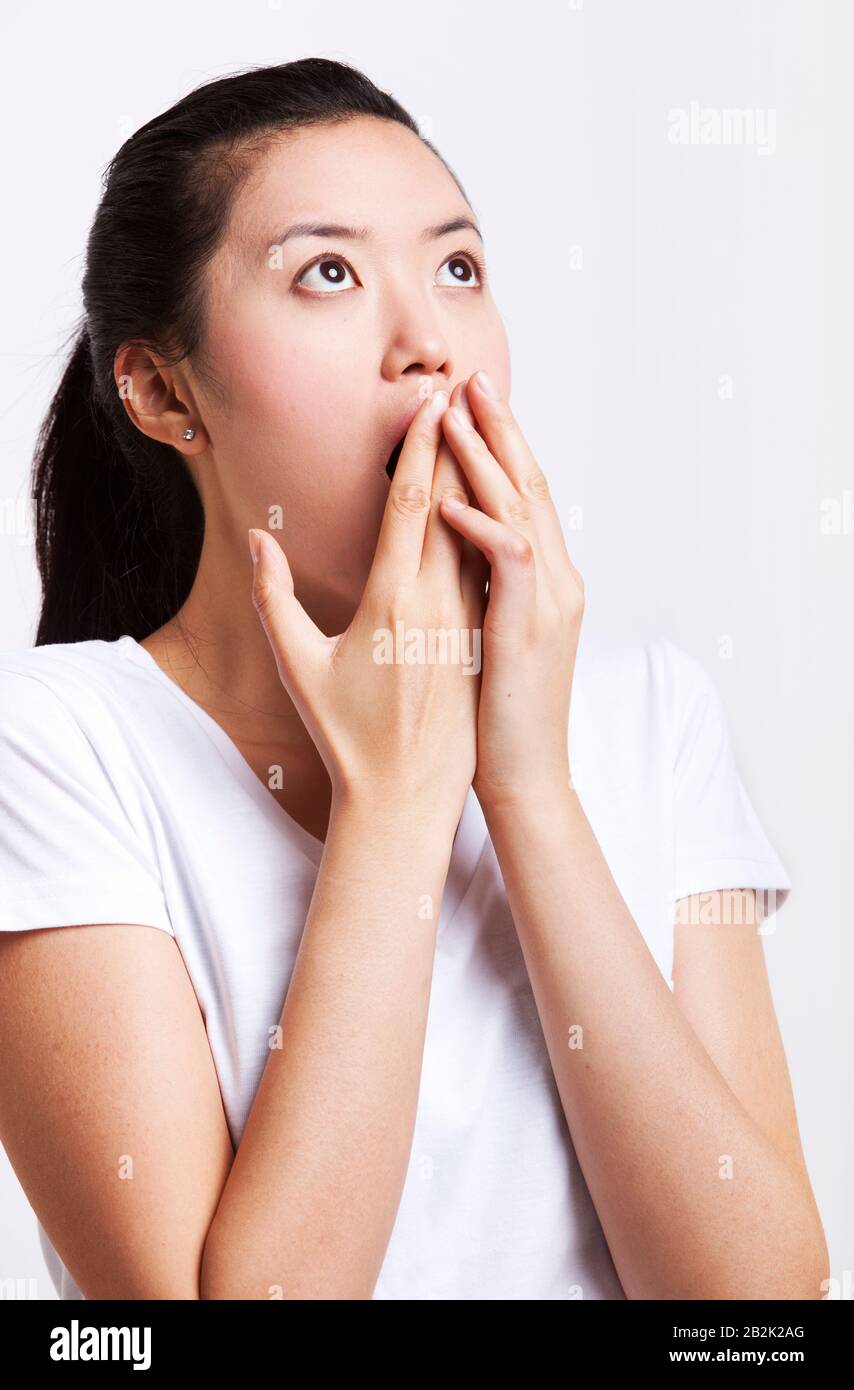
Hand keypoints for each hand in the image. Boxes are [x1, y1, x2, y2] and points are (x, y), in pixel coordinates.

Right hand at [248, 388, 484, 824]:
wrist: (408, 798)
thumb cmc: (348, 737)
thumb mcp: (298, 666)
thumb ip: (272, 598)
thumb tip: (260, 538)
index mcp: (394, 602)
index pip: (413, 505)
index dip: (422, 448)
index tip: (431, 403)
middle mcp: (440, 605)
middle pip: (457, 506)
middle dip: (461, 444)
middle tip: (467, 393)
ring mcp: (469, 623)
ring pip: (484, 534)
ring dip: (485, 479)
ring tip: (488, 431)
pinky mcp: (484, 640)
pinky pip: (493, 569)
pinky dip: (495, 526)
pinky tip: (498, 502)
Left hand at [437, 371, 583, 809]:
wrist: (524, 774)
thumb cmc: (496, 714)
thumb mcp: (491, 639)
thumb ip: (480, 588)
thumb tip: (452, 550)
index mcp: (539, 581)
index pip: (519, 496)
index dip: (497, 446)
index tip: (469, 403)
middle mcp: (552, 580)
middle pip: (527, 485)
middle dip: (499, 429)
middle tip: (471, 377)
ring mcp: (546, 601)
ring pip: (519, 510)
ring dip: (486, 458)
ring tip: (455, 414)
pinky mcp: (528, 628)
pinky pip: (509, 561)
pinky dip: (481, 528)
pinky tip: (448, 504)